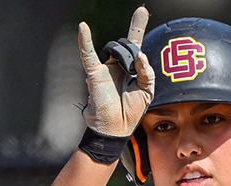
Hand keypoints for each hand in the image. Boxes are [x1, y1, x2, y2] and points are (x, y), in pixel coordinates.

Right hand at [78, 7, 152, 136]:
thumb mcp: (147, 91)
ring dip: (126, 58)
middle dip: (136, 57)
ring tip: (127, 74)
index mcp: (130, 68)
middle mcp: (116, 64)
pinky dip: (85, 41)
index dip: (137, 26)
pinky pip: (88, 54)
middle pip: (128, 45)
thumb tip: (140, 55)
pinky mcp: (94, 73)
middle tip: (135, 73)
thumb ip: (147, 72)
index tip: (142, 10)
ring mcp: (104, 67)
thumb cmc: (130, 111)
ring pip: (116, 48)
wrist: (115, 128)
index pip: (134, 43)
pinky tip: (83, 27)